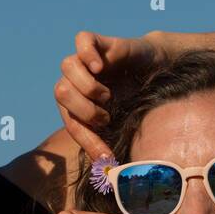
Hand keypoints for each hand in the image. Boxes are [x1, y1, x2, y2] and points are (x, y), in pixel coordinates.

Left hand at [54, 31, 161, 158]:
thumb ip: (110, 144)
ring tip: (107, 96)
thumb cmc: (135, 101)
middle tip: (107, 116)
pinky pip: (82, 40)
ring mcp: (84, 61)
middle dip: (85, 109)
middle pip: (59, 92)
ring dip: (88, 87)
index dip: (88, 139)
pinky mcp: (97, 43)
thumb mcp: (121, 126)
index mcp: (74, 104)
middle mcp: (74, 81)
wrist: (155, 71)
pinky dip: (88, 55)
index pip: (71, 122)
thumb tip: (108, 173)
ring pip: (67, 67)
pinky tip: (101, 68)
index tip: (108, 153)